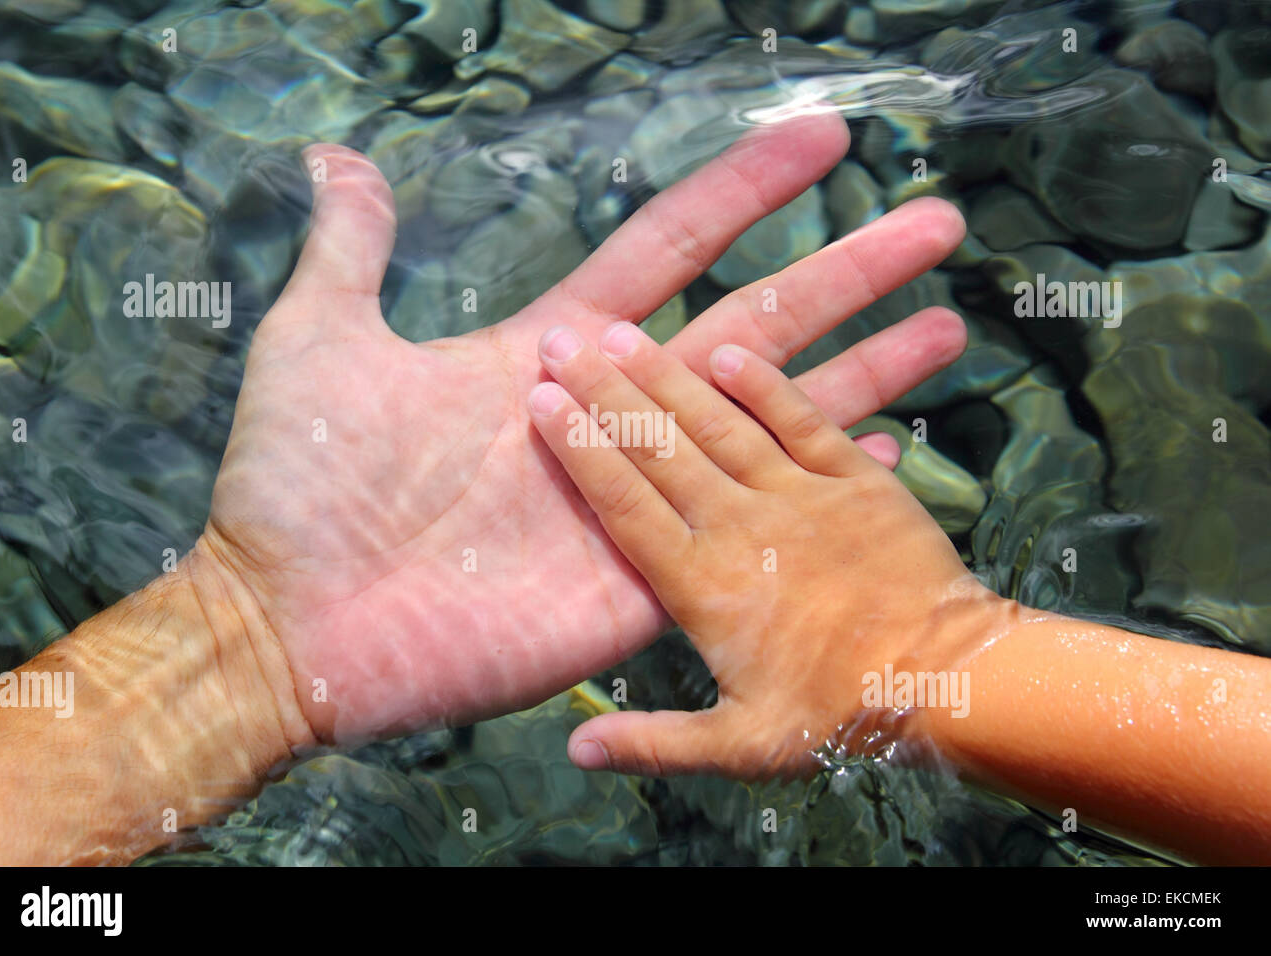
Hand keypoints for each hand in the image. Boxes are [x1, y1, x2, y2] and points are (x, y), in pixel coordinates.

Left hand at [198, 113, 968, 743]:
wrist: (296, 621)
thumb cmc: (303, 484)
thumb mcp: (320, 341)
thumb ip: (352, 250)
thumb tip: (337, 159)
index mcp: (555, 353)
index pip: (671, 249)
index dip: (745, 193)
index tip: (820, 140)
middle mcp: (617, 416)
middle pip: (756, 326)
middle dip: (847, 271)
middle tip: (933, 224)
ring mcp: (642, 497)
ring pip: (775, 420)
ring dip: (864, 374)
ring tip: (946, 327)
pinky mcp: (646, 580)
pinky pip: (752, 527)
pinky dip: (819, 491)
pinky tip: (886, 456)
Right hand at [527, 325, 1001, 779]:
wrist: (947, 680)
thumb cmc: (839, 715)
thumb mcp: (740, 747)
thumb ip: (653, 743)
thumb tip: (576, 751)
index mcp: (701, 585)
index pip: (623, 505)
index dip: (579, 451)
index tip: (542, 404)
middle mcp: (740, 525)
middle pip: (659, 449)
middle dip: (606, 393)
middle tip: (563, 345)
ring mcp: (798, 494)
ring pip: (719, 424)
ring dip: (668, 377)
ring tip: (623, 336)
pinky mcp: (854, 479)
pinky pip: (802, 420)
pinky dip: (766, 385)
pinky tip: (729, 352)